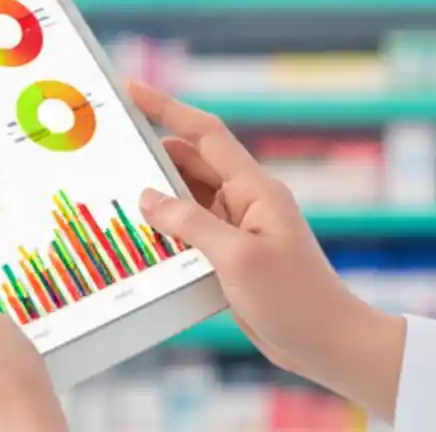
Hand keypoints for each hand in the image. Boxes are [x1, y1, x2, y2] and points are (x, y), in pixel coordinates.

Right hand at [130, 81, 407, 423]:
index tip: (132, 90)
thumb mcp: (238, 259)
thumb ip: (191, 224)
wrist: (327, 343)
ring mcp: (238, 228)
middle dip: (152, 157)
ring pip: (187, 200)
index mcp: (255, 188)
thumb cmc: (294, 298)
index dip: (168, 108)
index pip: (205, 135)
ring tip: (114, 196)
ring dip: (156, 199)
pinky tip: (140, 240)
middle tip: (108, 153)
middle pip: (190, 165)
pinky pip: (191, 232)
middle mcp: (245, 200)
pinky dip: (166, 231)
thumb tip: (148, 199)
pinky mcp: (231, 255)